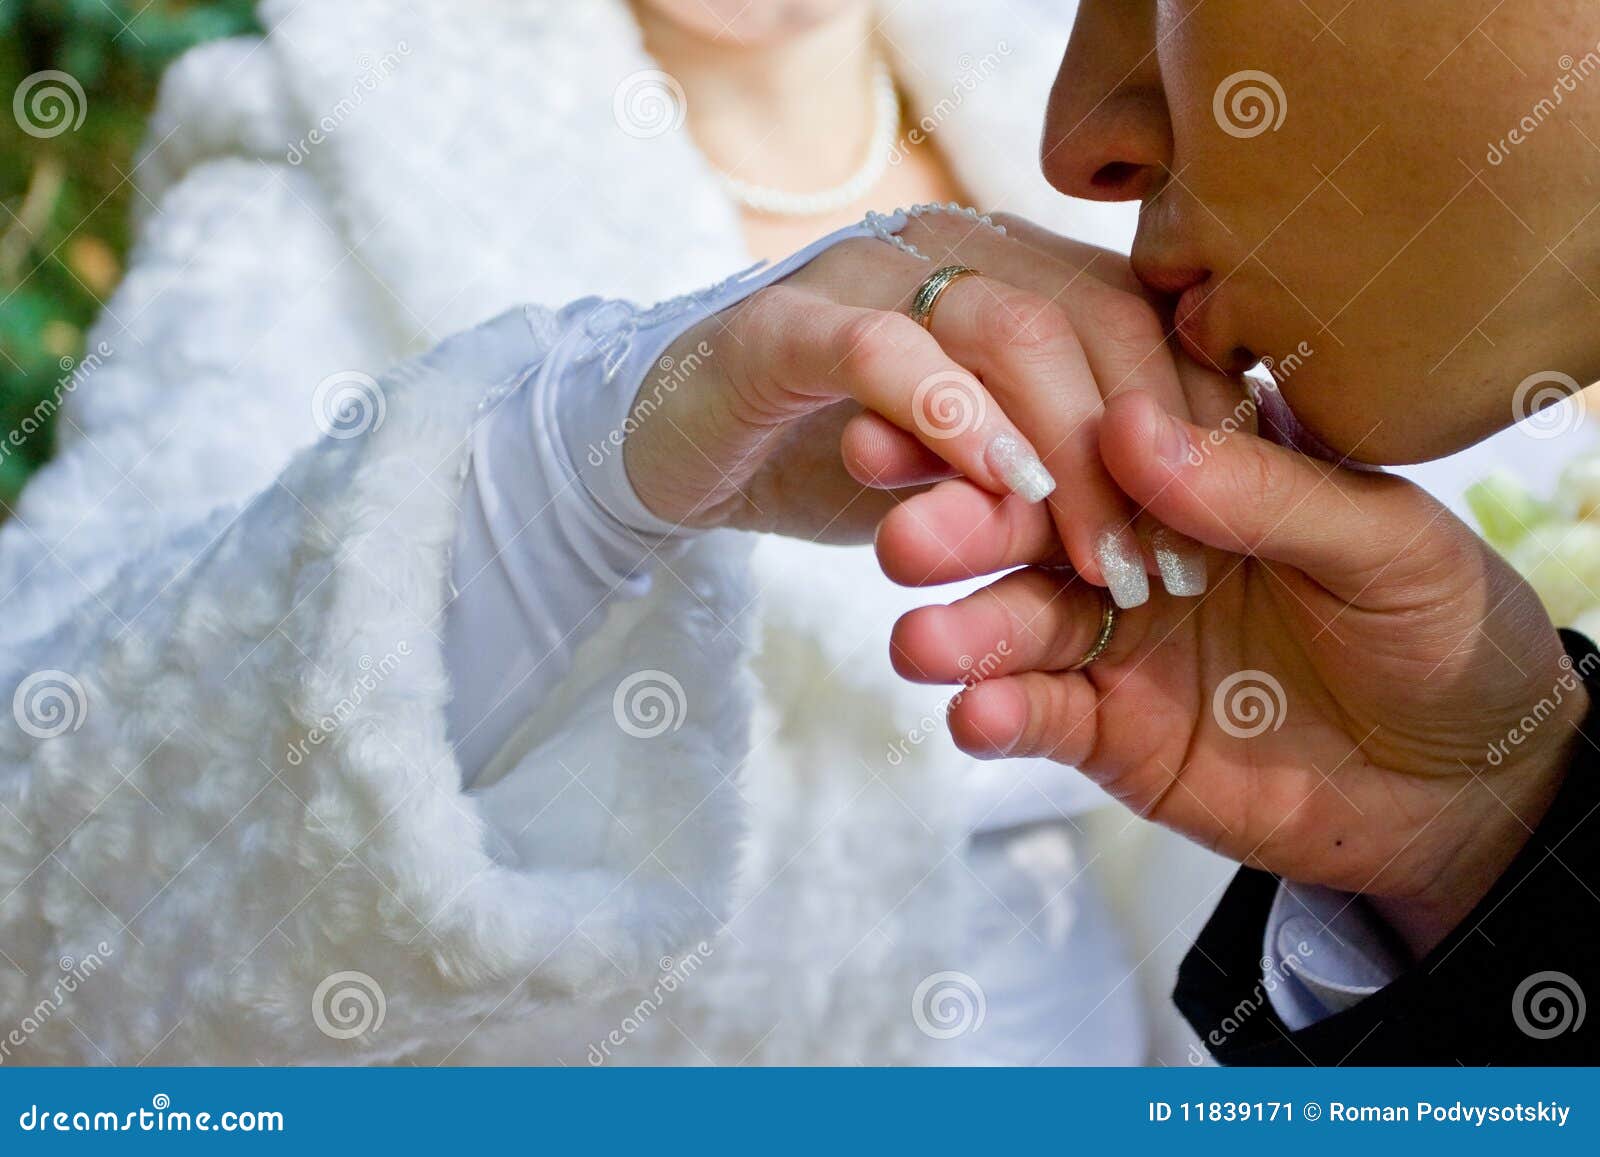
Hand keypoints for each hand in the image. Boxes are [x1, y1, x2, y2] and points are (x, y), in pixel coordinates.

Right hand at [623, 211, 1207, 610]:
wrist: (676, 448)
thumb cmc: (839, 457)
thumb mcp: (971, 468)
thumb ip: (1061, 460)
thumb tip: (1194, 499)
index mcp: (1014, 268)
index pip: (1144, 319)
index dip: (1196, 423)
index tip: (1221, 535)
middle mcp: (953, 250)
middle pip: (1095, 320)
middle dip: (1147, 454)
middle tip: (1167, 573)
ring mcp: (864, 277)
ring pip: (1008, 329)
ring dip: (1070, 453)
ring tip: (1101, 561)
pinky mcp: (779, 328)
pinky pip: (883, 352)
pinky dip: (954, 419)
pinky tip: (999, 493)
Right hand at [882, 372, 1582, 958]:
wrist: (1468, 791)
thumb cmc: (1447, 636)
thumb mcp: (1384, 544)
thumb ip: (1262, 487)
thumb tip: (1132, 424)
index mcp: (1203, 474)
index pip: (1100, 432)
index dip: (1026, 424)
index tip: (954, 420)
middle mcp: (1140, 543)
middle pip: (1030, 523)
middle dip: (964, 527)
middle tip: (910, 539)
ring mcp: (1118, 639)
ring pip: (1016, 621)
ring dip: (962, 629)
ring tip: (922, 644)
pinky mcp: (1109, 731)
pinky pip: (1039, 716)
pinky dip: (1000, 714)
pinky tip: (976, 714)